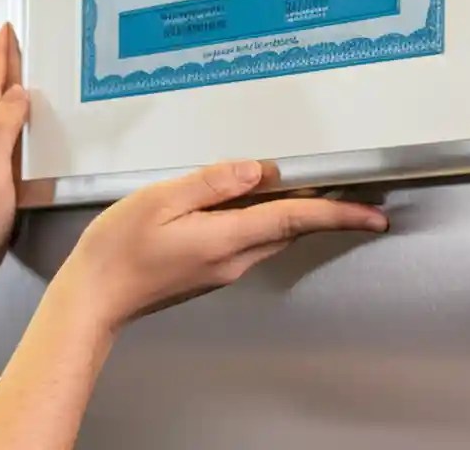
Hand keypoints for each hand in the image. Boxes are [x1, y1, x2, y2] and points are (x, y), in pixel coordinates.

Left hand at [0, 24, 28, 283]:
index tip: (9, 29)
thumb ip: (2, 130)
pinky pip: (5, 130)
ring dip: (12, 86)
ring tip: (28, 68)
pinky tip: (27, 118)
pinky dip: (16, 114)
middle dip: (6, 63)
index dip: (1, 56)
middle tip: (22, 39)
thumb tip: (18, 91)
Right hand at [49, 161, 388, 333]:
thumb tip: (257, 171)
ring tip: (314, 191)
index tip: (373, 214)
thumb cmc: (118, 250)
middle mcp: (234, 260)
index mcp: (226, 239)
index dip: (339, 214)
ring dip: (297, 215)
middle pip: (290, 228)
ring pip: (273, 235)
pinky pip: (251, 240)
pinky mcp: (211, 271)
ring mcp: (223, 270)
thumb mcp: (161, 200)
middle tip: (353, 191)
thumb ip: (213, 182)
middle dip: (326, 211)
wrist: (96, 297)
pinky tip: (257, 203)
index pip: (295, 220)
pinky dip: (267, 220)